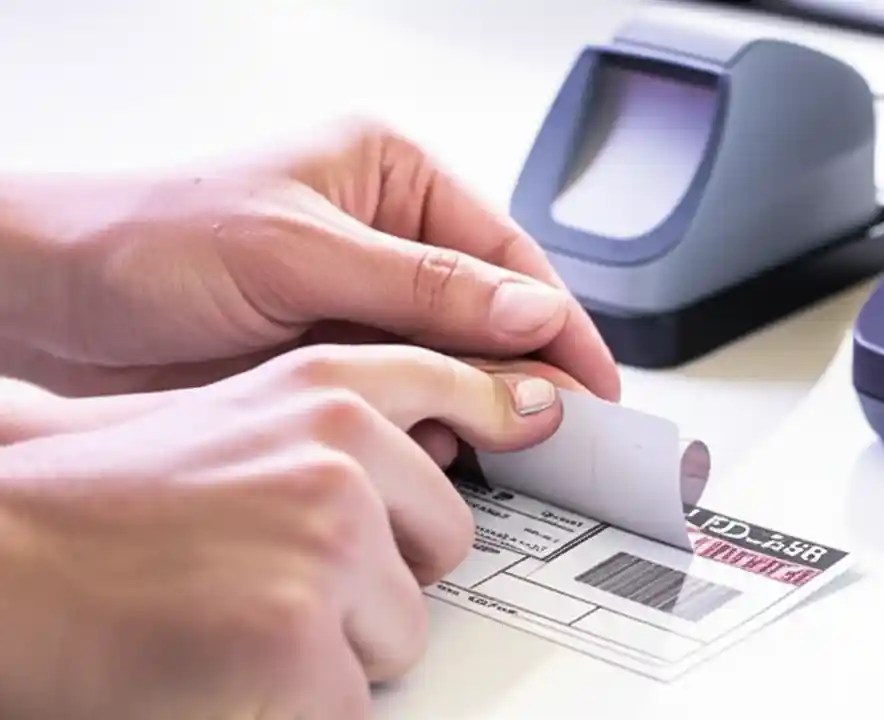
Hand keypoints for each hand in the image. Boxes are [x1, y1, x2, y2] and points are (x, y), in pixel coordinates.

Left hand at [0, 118, 618, 399]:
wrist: (47, 303)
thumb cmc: (149, 239)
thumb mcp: (299, 253)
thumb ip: (424, 288)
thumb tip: (530, 313)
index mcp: (390, 176)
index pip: (505, 253)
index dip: (558, 321)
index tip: (594, 382)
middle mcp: (384, 238)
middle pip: (490, 313)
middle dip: (523, 371)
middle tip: (561, 431)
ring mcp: (360, 303)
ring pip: (453, 363)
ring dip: (472, 405)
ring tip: (485, 441)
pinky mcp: (334, 358)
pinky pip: (408, 396)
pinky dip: (426, 426)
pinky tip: (426, 444)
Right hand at [0, 343, 562, 718]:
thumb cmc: (89, 499)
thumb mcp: (223, 418)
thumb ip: (333, 423)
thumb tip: (441, 447)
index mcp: (322, 390)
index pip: (458, 389)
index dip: (505, 413)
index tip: (549, 421)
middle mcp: (339, 453)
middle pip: (444, 545)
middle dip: (380, 579)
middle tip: (274, 580)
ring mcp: (327, 541)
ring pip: (404, 633)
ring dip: (335, 649)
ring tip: (236, 623)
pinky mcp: (300, 637)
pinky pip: (354, 705)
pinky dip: (297, 709)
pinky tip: (224, 671)